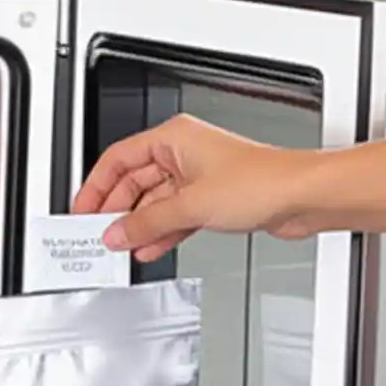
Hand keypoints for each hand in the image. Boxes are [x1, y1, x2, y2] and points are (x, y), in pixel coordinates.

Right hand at [73, 114, 323, 261]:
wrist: (303, 196)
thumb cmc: (262, 181)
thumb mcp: (191, 205)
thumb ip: (147, 223)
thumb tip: (117, 233)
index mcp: (173, 138)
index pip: (117, 159)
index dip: (96, 187)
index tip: (82, 210)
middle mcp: (182, 154)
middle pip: (133, 182)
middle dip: (117, 211)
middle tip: (100, 234)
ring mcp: (196, 177)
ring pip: (153, 202)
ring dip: (139, 226)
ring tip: (122, 247)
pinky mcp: (209, 198)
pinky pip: (173, 215)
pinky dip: (160, 231)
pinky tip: (149, 248)